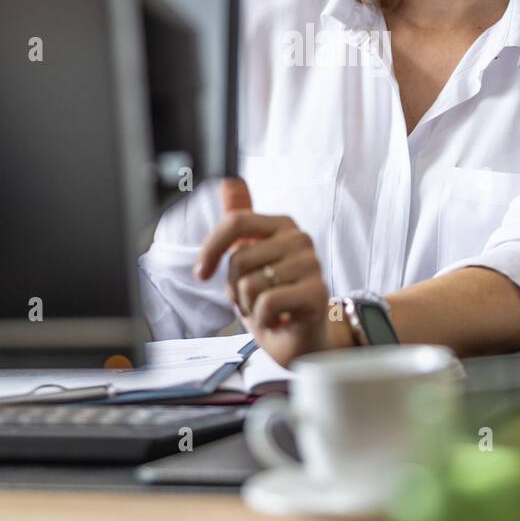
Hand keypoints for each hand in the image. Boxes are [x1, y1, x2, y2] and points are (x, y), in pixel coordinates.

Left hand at [195, 178, 330, 367]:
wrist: (302, 340)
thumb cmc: (274, 299)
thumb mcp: (249, 259)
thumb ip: (241, 219)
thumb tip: (229, 180)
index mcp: (281, 225)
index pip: (236, 221)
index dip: (212, 248)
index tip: (201, 273)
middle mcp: (299, 239)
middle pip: (239, 258)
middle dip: (235, 289)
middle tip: (253, 300)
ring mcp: (312, 264)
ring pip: (251, 283)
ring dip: (250, 306)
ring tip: (268, 310)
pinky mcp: (317, 292)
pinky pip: (267, 302)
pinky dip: (264, 319)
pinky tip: (279, 320)